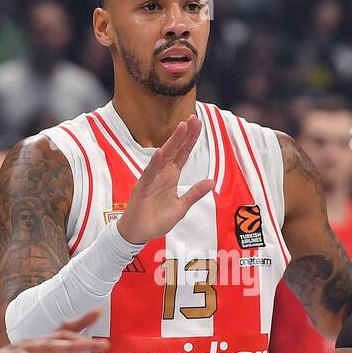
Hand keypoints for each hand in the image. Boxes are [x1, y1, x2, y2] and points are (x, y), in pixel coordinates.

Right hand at [0, 311, 108, 352]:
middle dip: (81, 340)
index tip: (100, 314)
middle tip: (102, 343)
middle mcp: (33, 347)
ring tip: (80, 346)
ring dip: (62, 345)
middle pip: (60, 338)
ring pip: (42, 345)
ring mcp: (18, 352)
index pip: (66, 335)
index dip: (83, 326)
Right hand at [115, 116, 213, 243]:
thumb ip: (194, 193)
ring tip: (181, 127)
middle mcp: (161, 174)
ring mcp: (151, 179)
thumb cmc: (156, 220)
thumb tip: (211, 182)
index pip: (183, 154)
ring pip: (163, 157)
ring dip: (172, 143)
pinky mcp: (142, 188)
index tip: (197, 123)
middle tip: (193, 118)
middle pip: (174, 150)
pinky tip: (159, 153)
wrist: (139, 234)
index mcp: (171, 177)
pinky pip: (148, 174)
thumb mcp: (181, 206)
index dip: (190, 140)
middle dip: (184, 135)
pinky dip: (154, 164)